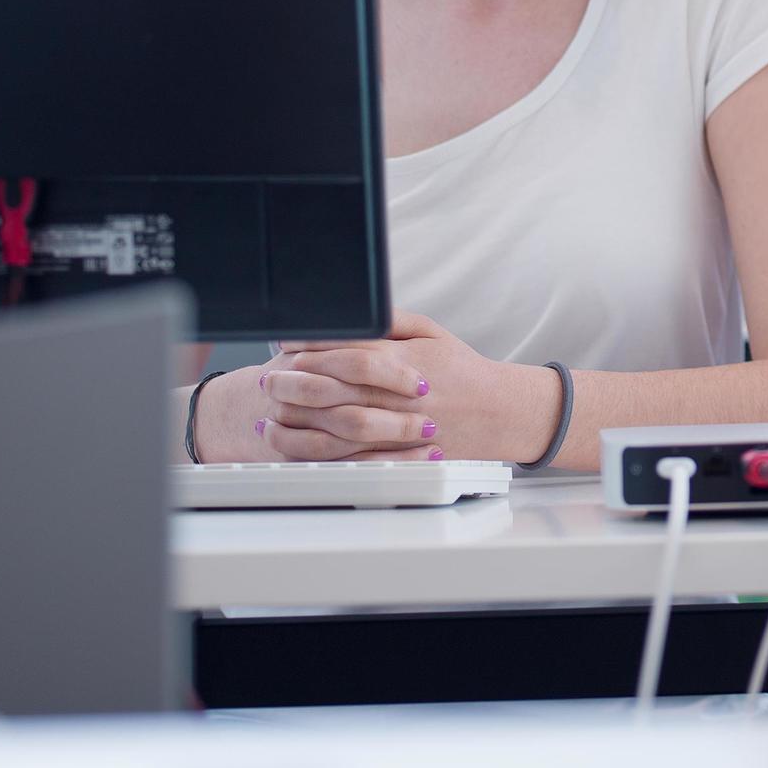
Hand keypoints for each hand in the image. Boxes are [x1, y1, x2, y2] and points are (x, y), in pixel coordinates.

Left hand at [267, 311, 559, 464]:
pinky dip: (315, 450)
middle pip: (337, 390)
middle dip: (296, 383)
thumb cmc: (461, 370)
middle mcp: (399, 398)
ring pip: (337, 427)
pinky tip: (292, 440)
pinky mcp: (395, 455)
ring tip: (271, 409)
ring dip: (298, 418)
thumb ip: (391, 319)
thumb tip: (353, 312)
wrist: (497, 412)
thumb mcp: (431, 331)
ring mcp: (397, 430)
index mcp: (406, 362)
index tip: (287, 345)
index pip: (351, 352)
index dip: (313, 348)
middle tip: (270, 377)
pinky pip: (348, 456)